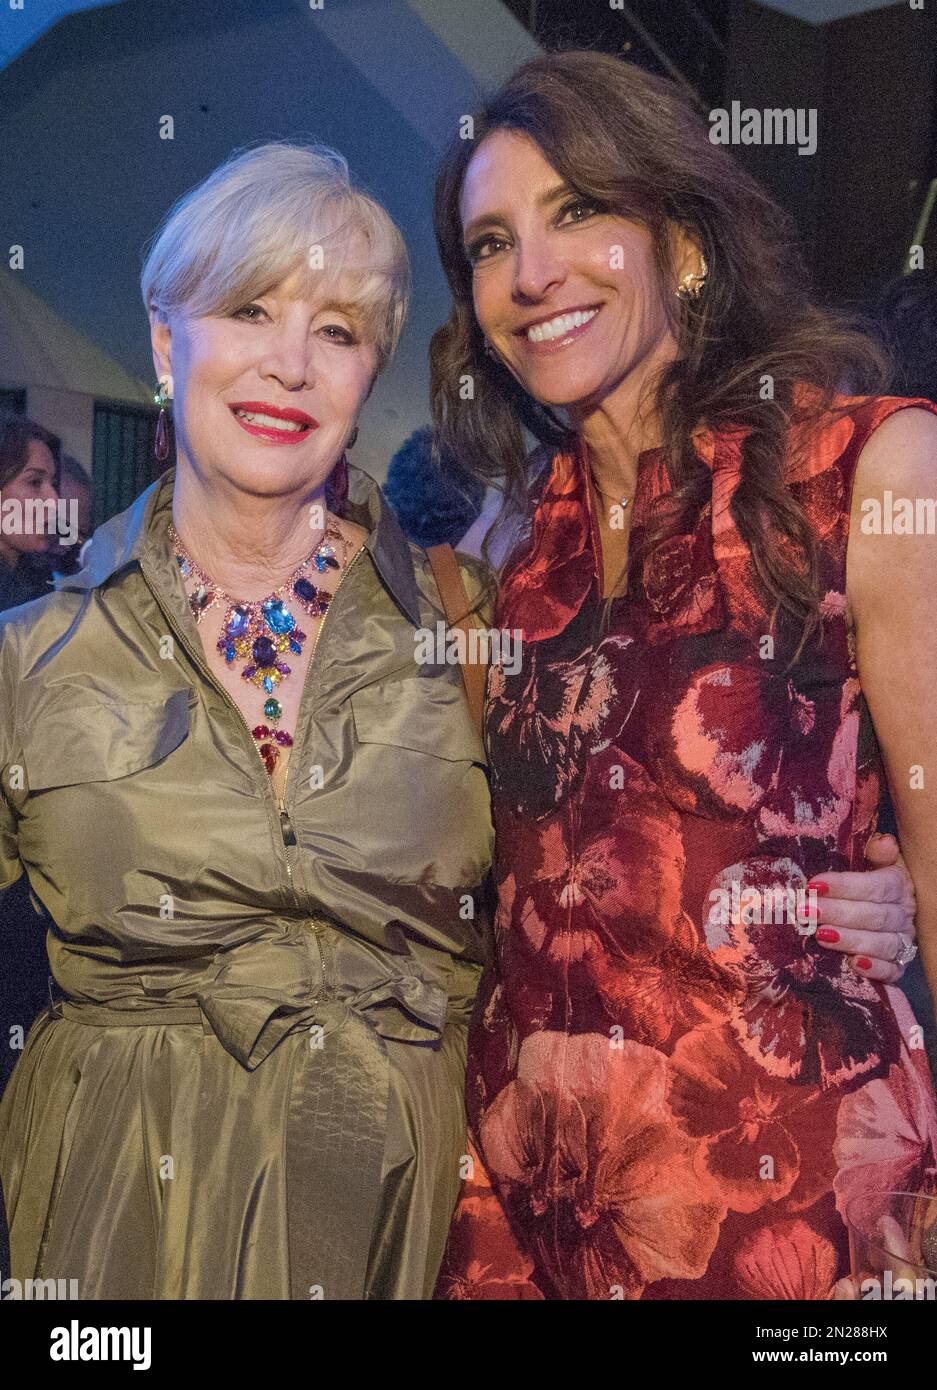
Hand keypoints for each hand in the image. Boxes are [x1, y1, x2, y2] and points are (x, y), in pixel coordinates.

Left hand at [808, 833, 916, 982]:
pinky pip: (893, 971)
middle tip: (806, 911)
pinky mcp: (898, 965)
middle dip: (839, 913)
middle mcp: (903, 914)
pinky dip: (876, 969)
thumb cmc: (868, 885)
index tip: (814, 884)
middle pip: (876, 916)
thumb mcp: (871, 863)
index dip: (846, 886)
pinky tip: (854, 965)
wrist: (885, 910)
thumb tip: (883, 842)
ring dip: (851, 940)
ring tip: (820, 936)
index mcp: (897, 885)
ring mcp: (903, 941)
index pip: (876, 886)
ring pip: (882, 943)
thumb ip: (874, 853)